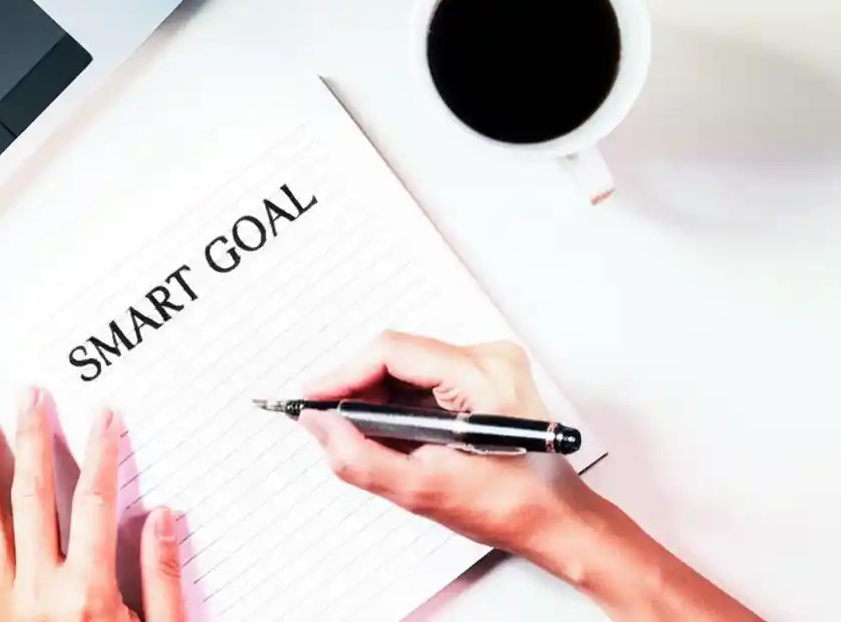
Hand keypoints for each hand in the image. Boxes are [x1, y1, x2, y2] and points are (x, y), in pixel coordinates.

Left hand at [0, 388, 184, 620]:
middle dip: (32, 439)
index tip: (104, 418)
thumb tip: (162, 519)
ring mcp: (5, 605)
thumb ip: (161, 579)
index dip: (101, 453)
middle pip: (34, 497)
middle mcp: (39, 592)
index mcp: (87, 594)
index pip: (96, 502)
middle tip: (30, 398)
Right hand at [299, 332, 762, 621]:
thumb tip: (319, 427)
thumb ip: (362, 459)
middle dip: (356, 389)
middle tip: (326, 421)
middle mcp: (490, 359)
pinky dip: (397, 401)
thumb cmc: (511, 506)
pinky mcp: (485, 375)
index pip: (393, 352)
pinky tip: (387, 430)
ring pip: (407, 365)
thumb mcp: (425, 490)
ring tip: (356, 432)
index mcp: (483, 378)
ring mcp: (490, 364)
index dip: (343, 375)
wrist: (557, 519)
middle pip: (398, 355)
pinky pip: (424, 376)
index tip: (313, 399)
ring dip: (376, 397)